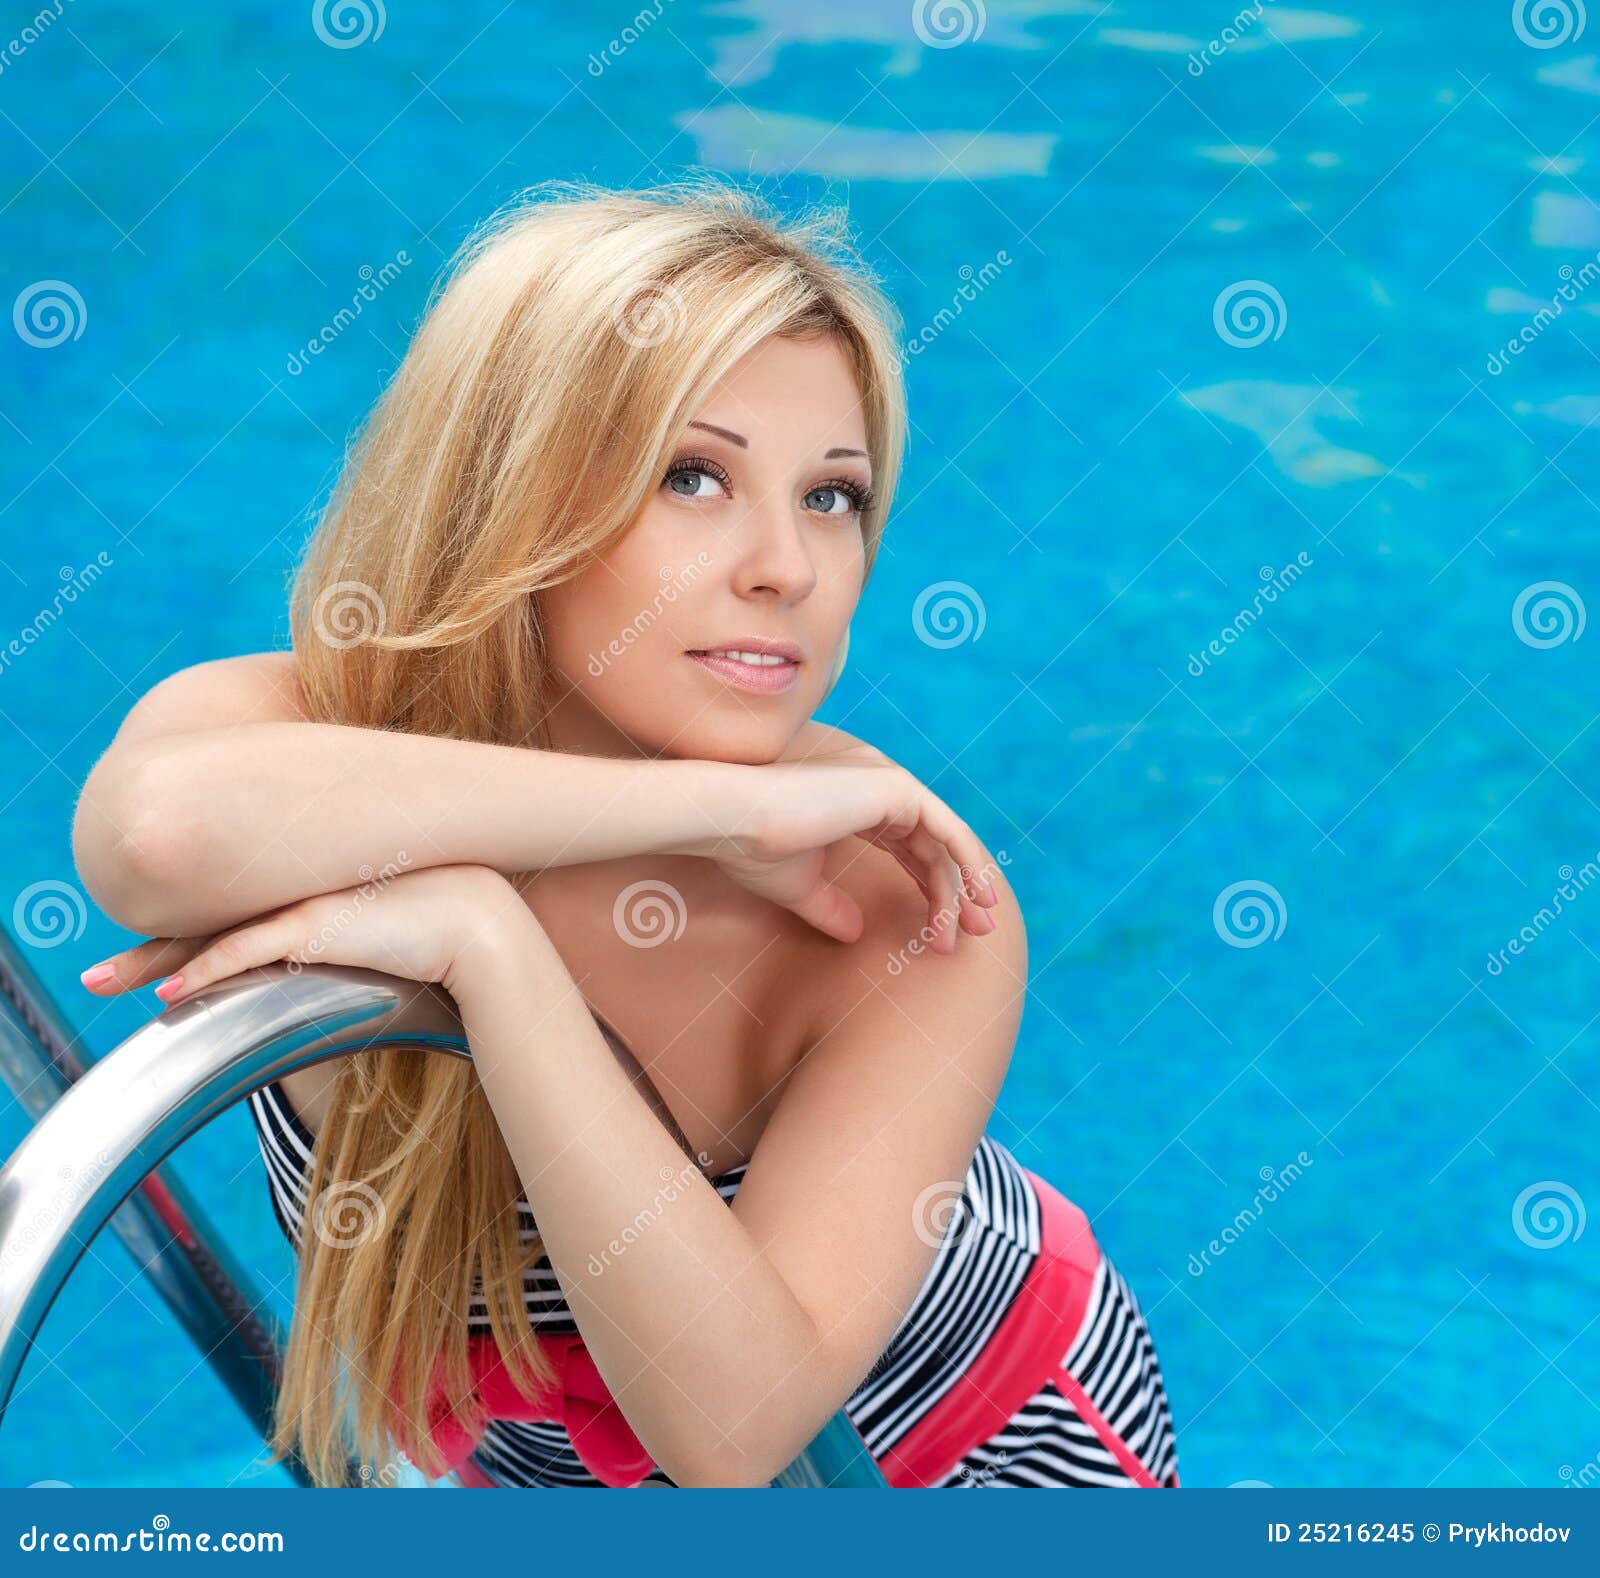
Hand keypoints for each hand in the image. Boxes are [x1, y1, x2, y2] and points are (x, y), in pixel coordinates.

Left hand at [77, 863, 524, 1004]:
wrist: (486, 927)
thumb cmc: (455, 931)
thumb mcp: (400, 931)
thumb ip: (366, 942)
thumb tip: (359, 958)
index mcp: (318, 887)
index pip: (239, 910)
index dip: (193, 931)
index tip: (156, 951)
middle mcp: (303, 887)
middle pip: (210, 915)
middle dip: (153, 945)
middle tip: (103, 973)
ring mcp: (308, 902)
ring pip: (215, 933)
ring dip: (159, 963)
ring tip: (109, 981)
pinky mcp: (317, 927)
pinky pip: (248, 950)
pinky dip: (206, 972)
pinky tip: (172, 992)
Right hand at [683, 757, 1000, 953]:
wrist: (731, 820)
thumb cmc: (753, 848)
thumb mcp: (800, 888)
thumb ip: (832, 907)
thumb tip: (855, 934)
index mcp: (858, 804)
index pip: (910, 848)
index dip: (931, 889)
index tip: (943, 932)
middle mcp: (879, 787)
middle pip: (934, 846)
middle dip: (957, 892)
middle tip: (974, 933)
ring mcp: (890, 783)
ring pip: (943, 844)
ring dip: (960, 890)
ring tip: (969, 932)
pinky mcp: (896, 789)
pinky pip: (948, 831)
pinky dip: (968, 863)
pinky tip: (974, 899)